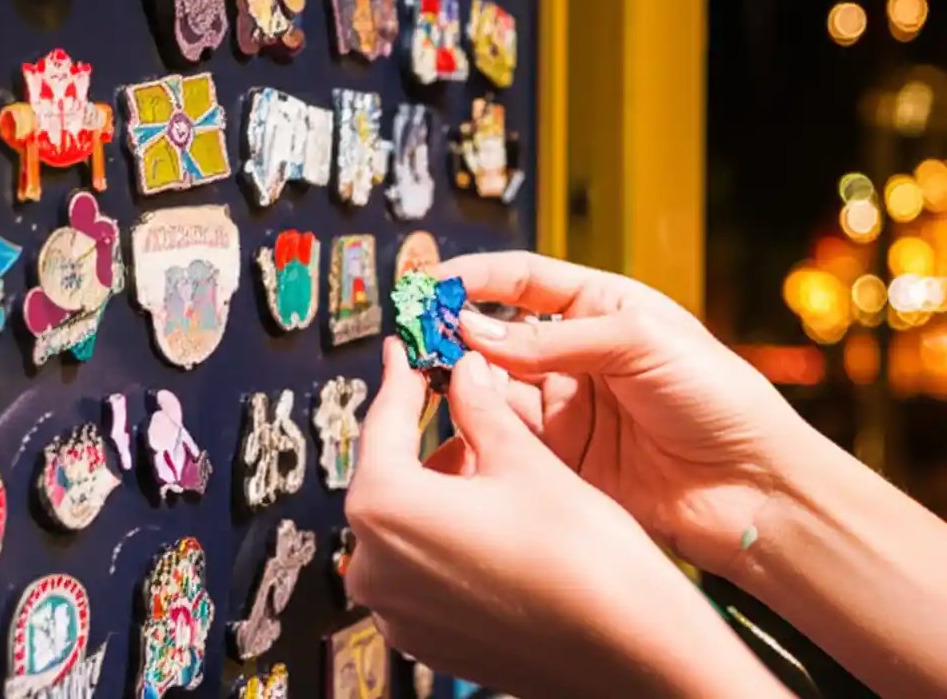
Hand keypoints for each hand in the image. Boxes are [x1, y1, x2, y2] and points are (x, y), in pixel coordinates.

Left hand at [344, 339, 786, 696]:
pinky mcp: (424, 639)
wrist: (633, 655)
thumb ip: (479, 408)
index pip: (382, 423)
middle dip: (422, 438)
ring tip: (485, 462)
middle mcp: (373, 567)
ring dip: (435, 489)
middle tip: (456, 401)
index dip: (401, 379)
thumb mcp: (525, 461)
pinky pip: (417, 570)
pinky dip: (442, 537)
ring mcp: (395, 611)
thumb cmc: (585, 561)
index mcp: (385, 509)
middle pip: (386, 478)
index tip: (405, 353)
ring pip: (403, 526)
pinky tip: (487, 519)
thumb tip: (464, 371)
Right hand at [431, 252, 813, 574]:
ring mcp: (565, 407)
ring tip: (437, 380)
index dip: (473, 278)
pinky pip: (505, 437)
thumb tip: (473, 328)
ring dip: (463, 380)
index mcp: (601, 308)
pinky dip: (479, 428)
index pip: (522, 280)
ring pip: (492, 386)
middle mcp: (575, 355)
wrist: (751, 488)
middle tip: (418, 339)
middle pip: (496, 334)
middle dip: (456, 333)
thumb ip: (551, 338)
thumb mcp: (638, 342)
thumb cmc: (717, 398)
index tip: (430, 286)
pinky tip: (464, 422)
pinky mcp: (559, 458)